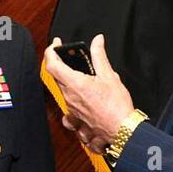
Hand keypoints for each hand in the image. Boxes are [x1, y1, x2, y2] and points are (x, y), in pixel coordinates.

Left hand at [43, 34, 134, 152]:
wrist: (122, 130)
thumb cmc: (117, 107)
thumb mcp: (110, 76)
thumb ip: (99, 56)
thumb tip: (97, 41)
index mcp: (75, 84)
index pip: (52, 65)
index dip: (51, 51)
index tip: (56, 44)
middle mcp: (69, 97)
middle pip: (57, 76)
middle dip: (63, 65)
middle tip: (73, 58)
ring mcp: (70, 109)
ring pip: (63, 90)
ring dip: (69, 81)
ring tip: (84, 78)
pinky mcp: (75, 119)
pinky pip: (67, 106)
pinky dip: (72, 99)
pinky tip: (81, 98)